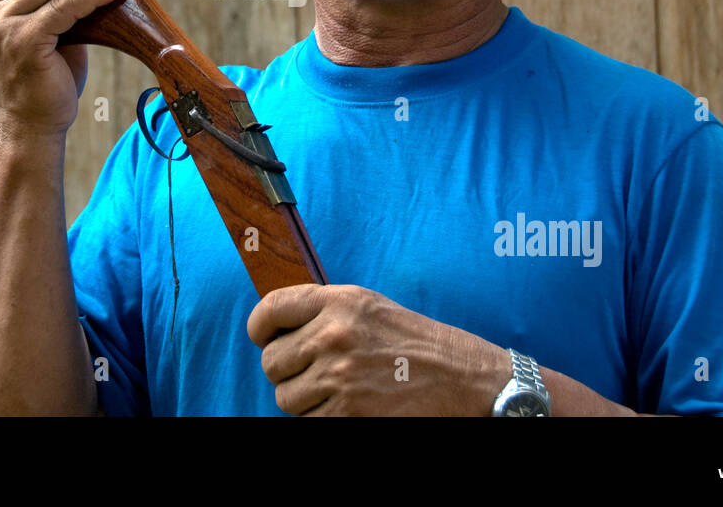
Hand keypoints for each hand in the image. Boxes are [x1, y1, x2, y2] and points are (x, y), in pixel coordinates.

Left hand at [247, 284, 511, 415]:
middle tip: (313, 369)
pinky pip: (308, 420)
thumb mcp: (369, 307)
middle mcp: (334, 336)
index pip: (270, 309)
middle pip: (271, 361)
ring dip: (304, 397)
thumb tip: (276, 324)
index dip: (260, 327)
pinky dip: (322, 417)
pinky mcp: (346, 413)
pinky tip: (350, 404)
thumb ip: (323, 310)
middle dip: (287, 369)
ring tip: (337, 387)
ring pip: (285, 396)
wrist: (461, 379)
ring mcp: (339, 377)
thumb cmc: (414, 341)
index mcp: (339, 302)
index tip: (264, 336)